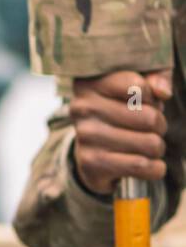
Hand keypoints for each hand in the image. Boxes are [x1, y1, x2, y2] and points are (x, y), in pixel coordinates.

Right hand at [71, 69, 171, 194]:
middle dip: (159, 126)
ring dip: (157, 148)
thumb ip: (156, 78)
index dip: (153, 97)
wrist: (93, 154)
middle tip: (148, 128)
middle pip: (150, 118)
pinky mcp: (91, 162)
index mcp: (90, 83)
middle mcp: (82, 107)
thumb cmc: (122, 113)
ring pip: (150, 144)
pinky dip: (154, 168)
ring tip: (144, 145)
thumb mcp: (140, 87)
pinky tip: (145, 164)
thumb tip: (162, 92)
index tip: (144, 101)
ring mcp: (85, 135)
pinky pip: (142, 166)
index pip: (139, 87)